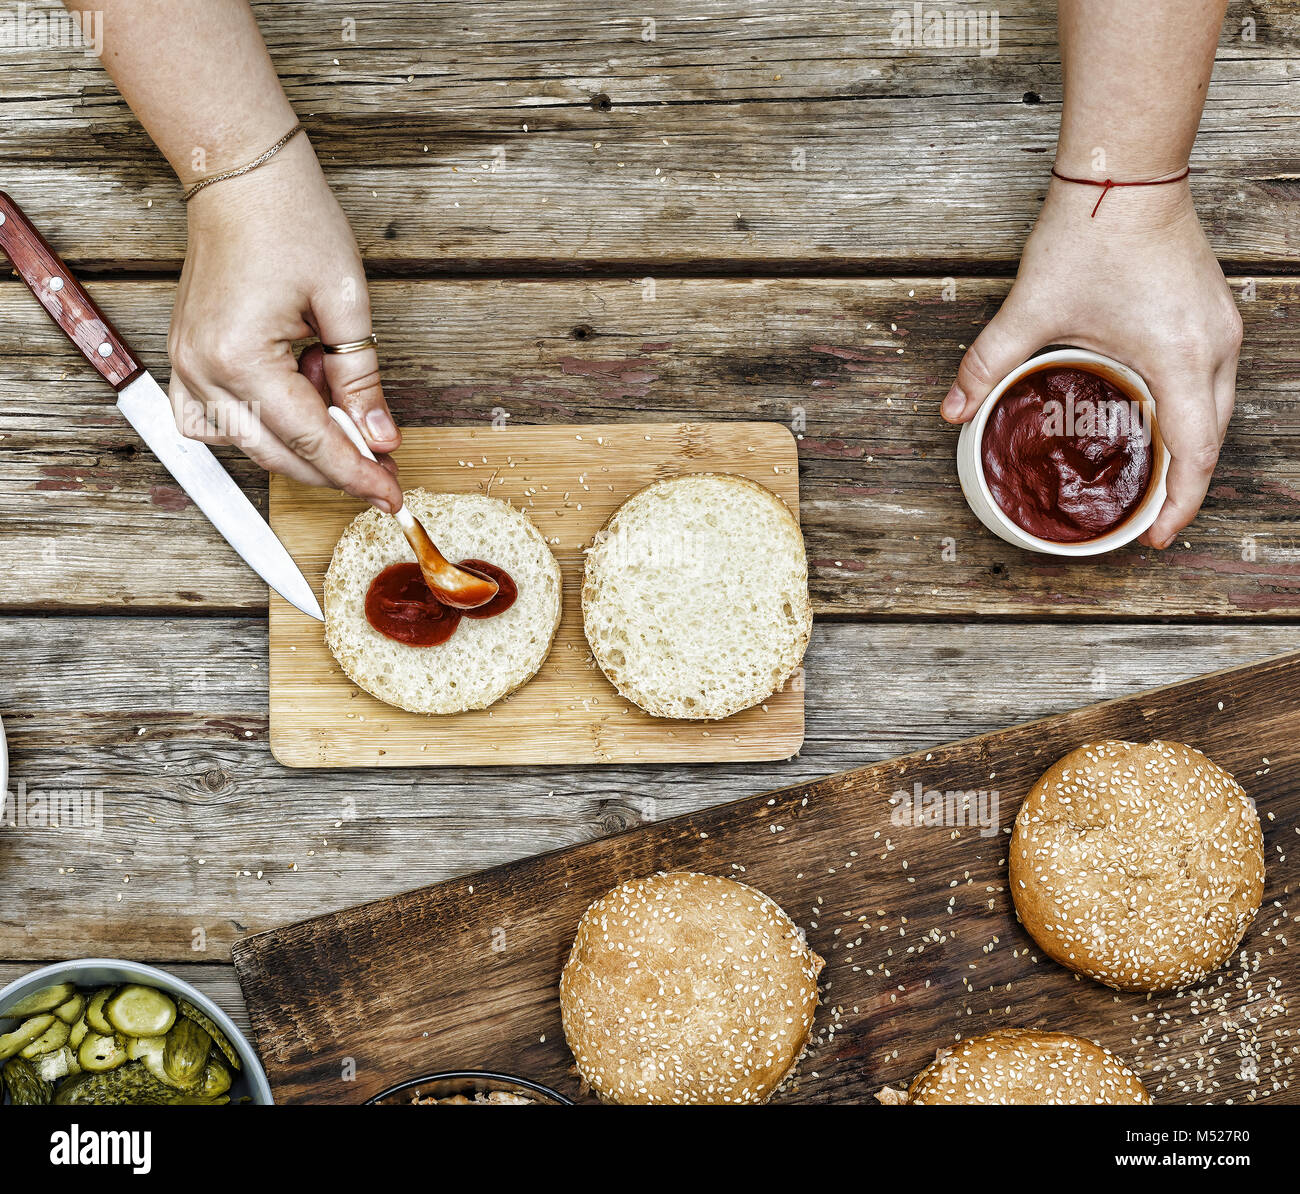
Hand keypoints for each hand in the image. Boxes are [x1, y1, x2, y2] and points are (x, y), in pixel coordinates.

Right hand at [167, 134, 401, 511]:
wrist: (240, 175)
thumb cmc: (291, 220)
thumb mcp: (345, 303)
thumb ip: (362, 380)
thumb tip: (380, 438)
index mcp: (240, 357)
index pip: (312, 441)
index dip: (358, 473)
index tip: (393, 496)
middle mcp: (202, 371)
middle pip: (279, 455)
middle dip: (337, 467)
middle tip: (385, 467)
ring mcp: (187, 367)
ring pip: (251, 446)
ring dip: (302, 444)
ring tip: (338, 396)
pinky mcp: (188, 360)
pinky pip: (223, 421)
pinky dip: (267, 425)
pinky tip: (299, 396)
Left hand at [942, 179, 1241, 547]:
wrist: (1126, 169)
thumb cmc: (1090, 232)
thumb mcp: (1031, 309)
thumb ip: (988, 363)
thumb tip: (953, 410)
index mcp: (1178, 356)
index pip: (1194, 452)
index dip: (1179, 503)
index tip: (1156, 537)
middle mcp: (1212, 346)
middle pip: (1212, 438)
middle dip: (1184, 487)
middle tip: (1151, 521)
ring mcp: (1219, 327)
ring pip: (1216, 409)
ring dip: (1190, 450)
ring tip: (1155, 484)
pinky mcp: (1212, 312)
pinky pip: (1211, 381)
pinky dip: (1191, 414)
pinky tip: (1160, 425)